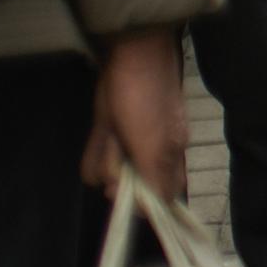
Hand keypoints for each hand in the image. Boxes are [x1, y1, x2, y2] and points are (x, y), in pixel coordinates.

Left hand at [81, 27, 188, 199]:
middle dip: (117, 175)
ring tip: (111, 135)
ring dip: (104, 158)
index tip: (126, 193)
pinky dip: (95, 149)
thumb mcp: (155, 145)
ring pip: (107, 173)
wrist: (131, 57)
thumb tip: (161, 210)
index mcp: (170, 157)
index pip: (161, 196)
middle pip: (128, 187)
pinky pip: (96, 157)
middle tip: (118, 155)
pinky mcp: (109, 133)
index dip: (143, 200)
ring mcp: (128, 144)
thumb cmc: (146, 100)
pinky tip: (103, 131)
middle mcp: (150, 154)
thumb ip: (157, 179)